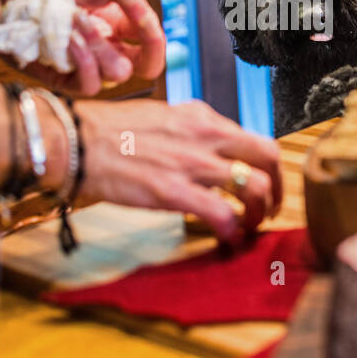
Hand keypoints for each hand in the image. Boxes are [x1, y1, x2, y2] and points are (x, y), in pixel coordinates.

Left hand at [0, 0, 166, 95]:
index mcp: (114, 28)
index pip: (151, 38)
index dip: (148, 18)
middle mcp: (105, 52)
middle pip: (149, 66)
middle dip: (151, 40)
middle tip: (129, 12)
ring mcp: (85, 69)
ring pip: (117, 74)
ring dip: (104, 44)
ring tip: (79, 21)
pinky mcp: (61, 82)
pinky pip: (89, 86)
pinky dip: (85, 62)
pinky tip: (70, 41)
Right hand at [71, 99, 282, 246]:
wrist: (77, 141)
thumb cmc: (109, 130)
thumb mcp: (161, 117)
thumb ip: (189, 132)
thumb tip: (204, 150)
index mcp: (201, 117)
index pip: (251, 138)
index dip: (262, 165)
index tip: (260, 182)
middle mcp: (206, 136)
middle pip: (269, 156)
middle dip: (279, 186)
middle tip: (272, 207)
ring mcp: (193, 164)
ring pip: (256, 187)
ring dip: (260, 213)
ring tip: (250, 227)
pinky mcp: (175, 192)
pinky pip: (223, 214)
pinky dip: (233, 232)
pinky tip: (228, 240)